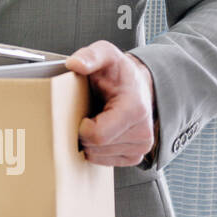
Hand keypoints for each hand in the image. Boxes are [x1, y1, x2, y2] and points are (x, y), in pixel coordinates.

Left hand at [63, 40, 155, 166]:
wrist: (137, 85)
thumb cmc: (119, 72)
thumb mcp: (105, 55)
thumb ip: (90, 56)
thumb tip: (74, 64)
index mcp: (135, 109)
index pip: (98, 136)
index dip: (81, 127)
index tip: (81, 113)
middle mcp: (142, 132)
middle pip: (96, 147)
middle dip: (83, 132)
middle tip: (87, 113)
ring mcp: (140, 147)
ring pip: (98, 155)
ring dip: (89, 140)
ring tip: (96, 119)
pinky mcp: (135, 156)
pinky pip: (104, 161)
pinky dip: (96, 148)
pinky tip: (101, 130)